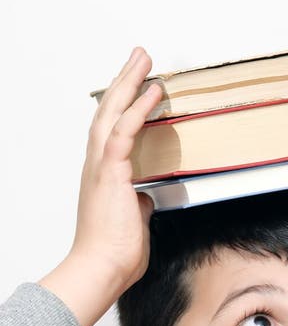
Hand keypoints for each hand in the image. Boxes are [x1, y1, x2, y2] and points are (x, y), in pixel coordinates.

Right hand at [71, 46, 162, 290]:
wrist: (101, 268)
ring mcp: (102, 167)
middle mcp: (97, 165)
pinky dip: (138, 110)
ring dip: (129, 83)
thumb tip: (146, 198)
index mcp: (102, 175)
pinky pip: (124, 132)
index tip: (134, 85)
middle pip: (108, 111)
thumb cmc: (114, 253)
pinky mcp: (111, 173)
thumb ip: (139, 204)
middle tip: (138, 57)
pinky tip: (151, 92)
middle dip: (124, 81)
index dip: (122, 104)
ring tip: (143, 60)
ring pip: (112, 113)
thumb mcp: (134, 221)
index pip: (111, 129)